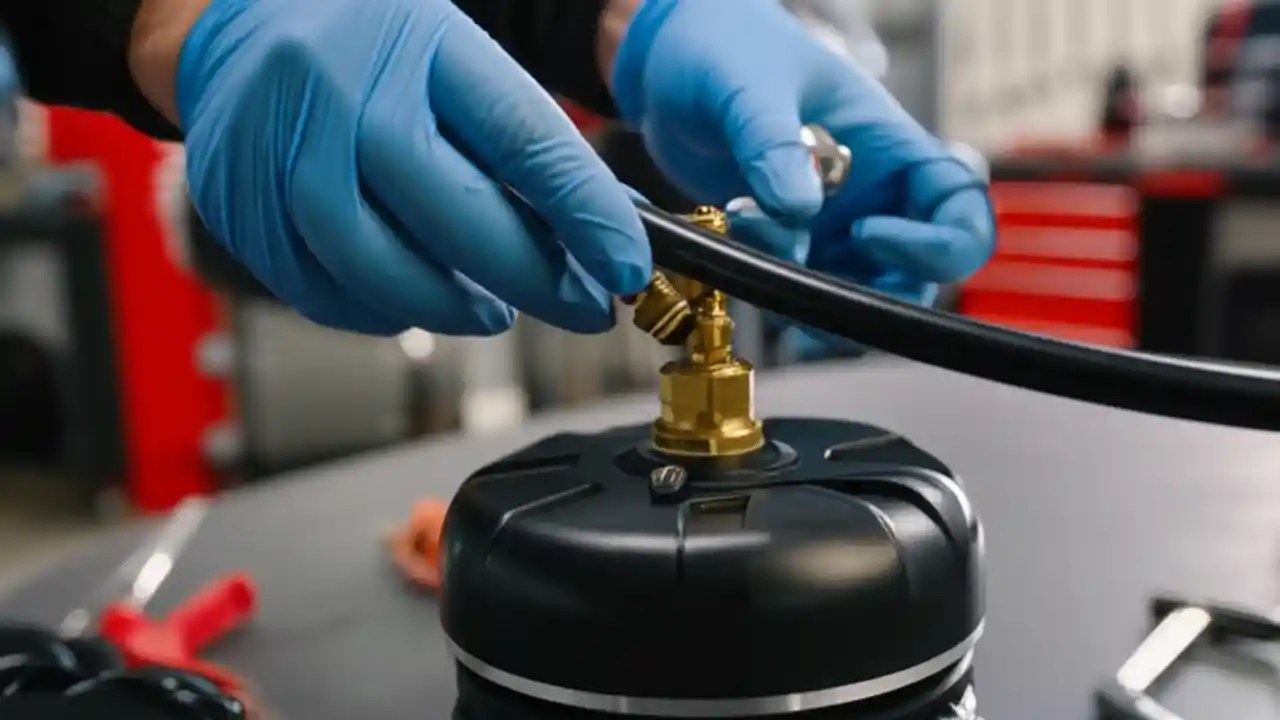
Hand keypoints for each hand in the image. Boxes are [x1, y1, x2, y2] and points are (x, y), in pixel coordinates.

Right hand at [141, 0, 650, 335]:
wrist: (234, 25)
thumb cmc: (367, 44)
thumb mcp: (454, 59)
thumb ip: (526, 139)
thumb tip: (611, 227)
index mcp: (418, 39)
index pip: (522, 137)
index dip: (585, 213)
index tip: (627, 265)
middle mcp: (342, 88)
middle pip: (454, 214)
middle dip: (535, 278)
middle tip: (582, 306)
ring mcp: (279, 148)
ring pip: (381, 268)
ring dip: (455, 307)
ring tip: (492, 310)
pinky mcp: (238, 204)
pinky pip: (322, 291)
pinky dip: (382, 311)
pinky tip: (413, 300)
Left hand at [610, 0, 994, 346]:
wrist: (670, 67)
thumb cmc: (729, 48)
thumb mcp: (750, 86)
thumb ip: (773, 142)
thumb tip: (799, 209)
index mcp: (891, 148)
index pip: (959, 210)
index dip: (936, 244)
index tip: (866, 234)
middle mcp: (873, 197)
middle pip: (916, 276)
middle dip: (864, 292)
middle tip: (800, 264)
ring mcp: (831, 227)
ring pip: (854, 296)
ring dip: (807, 293)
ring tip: (747, 229)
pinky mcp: (788, 246)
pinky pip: (799, 292)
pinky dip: (774, 288)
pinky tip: (734, 238)